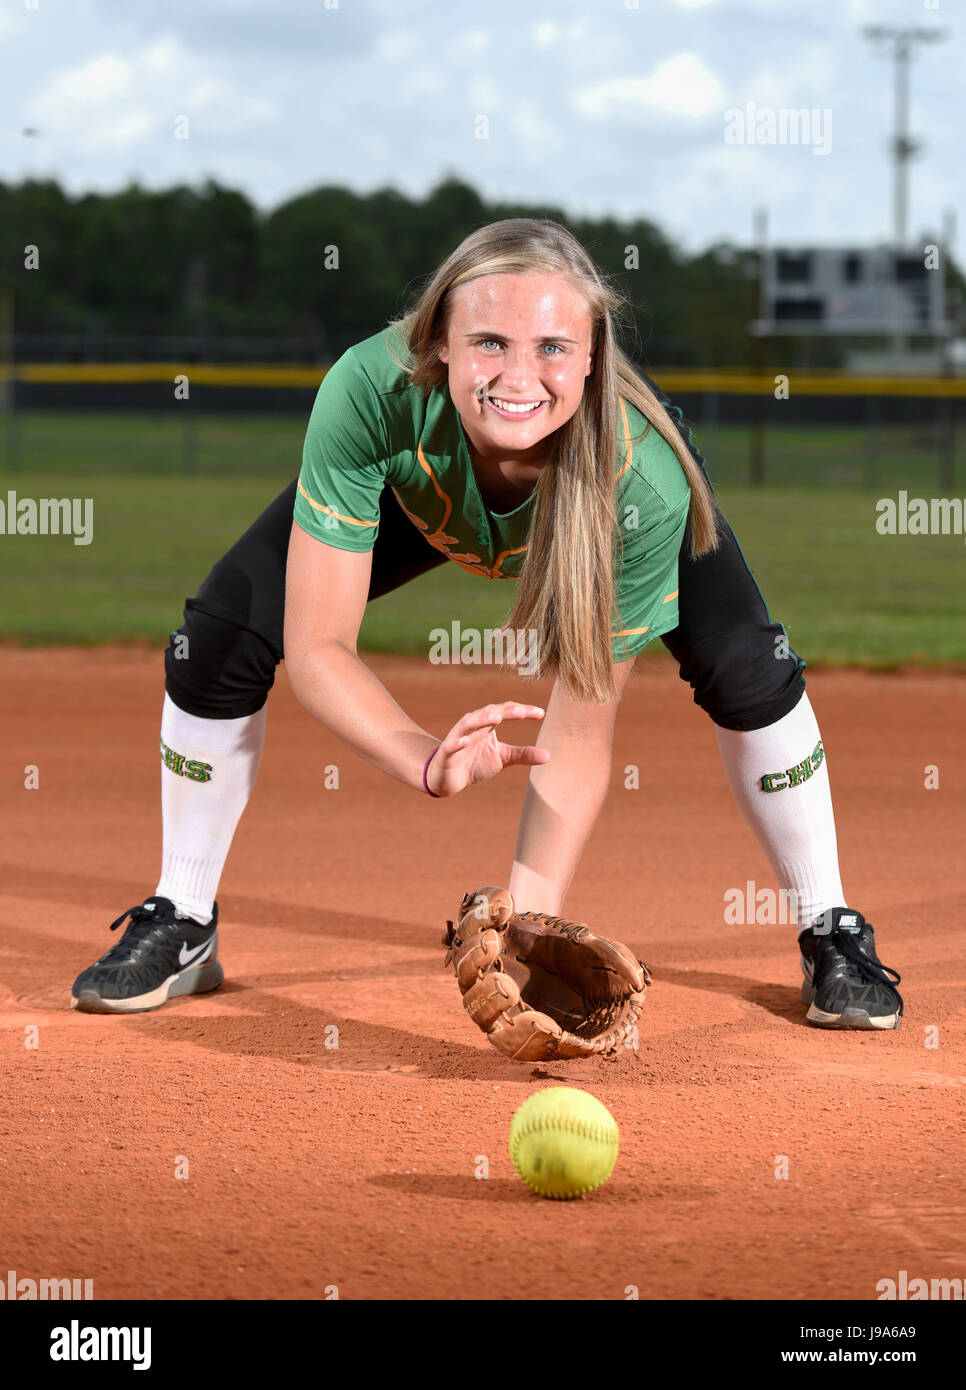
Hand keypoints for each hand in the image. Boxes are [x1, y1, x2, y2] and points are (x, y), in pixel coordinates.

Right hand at [426, 702, 548, 797]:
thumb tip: (549, 755)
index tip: (540, 713)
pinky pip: (451, 744)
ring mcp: (458, 737)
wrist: (448, 778)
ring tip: (497, 717)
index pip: (506, 711)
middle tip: (522, 712)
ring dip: (482, 719)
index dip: (522, 710)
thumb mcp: (502, 758)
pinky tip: (465, 741)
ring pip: (469, 723)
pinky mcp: (447, 752)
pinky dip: (458, 741)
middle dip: (505, 711)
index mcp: (487, 724)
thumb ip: (523, 754)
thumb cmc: (475, 762)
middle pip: (489, 713)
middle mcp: (473, 726)